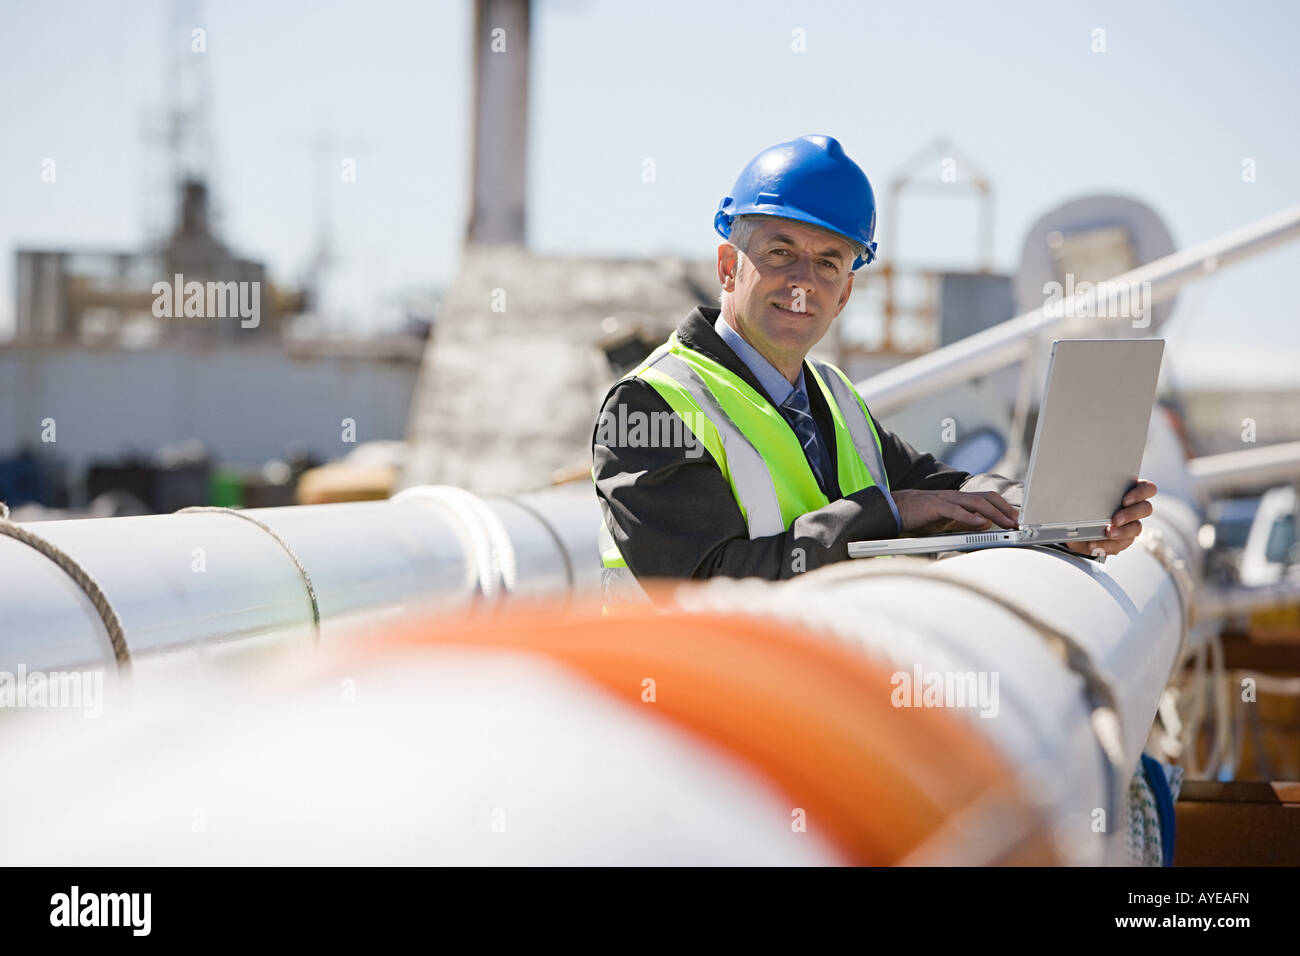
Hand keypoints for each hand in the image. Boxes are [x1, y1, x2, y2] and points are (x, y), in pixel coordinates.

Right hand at [891, 488, 1019, 534]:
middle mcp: (956, 497)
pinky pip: (956, 511)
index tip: (1016, 519)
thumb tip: (985, 525)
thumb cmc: (921, 515)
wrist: (897, 508)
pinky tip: (981, 523)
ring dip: (994, 514)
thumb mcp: (947, 521)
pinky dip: (970, 517)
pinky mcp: (936, 507)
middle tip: (1017, 523)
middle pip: (986, 499)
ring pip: (975, 503)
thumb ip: (965, 522)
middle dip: (1004, 510)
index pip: (988, 498)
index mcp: (960, 499)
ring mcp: (947, 500)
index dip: (1004, 507)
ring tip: (1006, 523)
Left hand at [1063, 479, 1157, 557]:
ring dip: (1121, 532)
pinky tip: (1094, 544)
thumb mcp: (1085, 493)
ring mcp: (1130, 525)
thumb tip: (1079, 488)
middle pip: (1145, 509)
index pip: (1147, 488)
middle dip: (1130, 514)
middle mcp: (1134, 508)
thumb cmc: (1084, 503)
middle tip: (1115, 519)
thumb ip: (1091, 489)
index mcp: (1129, 490)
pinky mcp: (1122, 540)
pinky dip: (1106, 545)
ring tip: (1107, 533)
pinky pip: (1119, 545)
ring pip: (1136, 528)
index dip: (1140, 493)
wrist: (1075, 525)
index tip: (1125, 500)